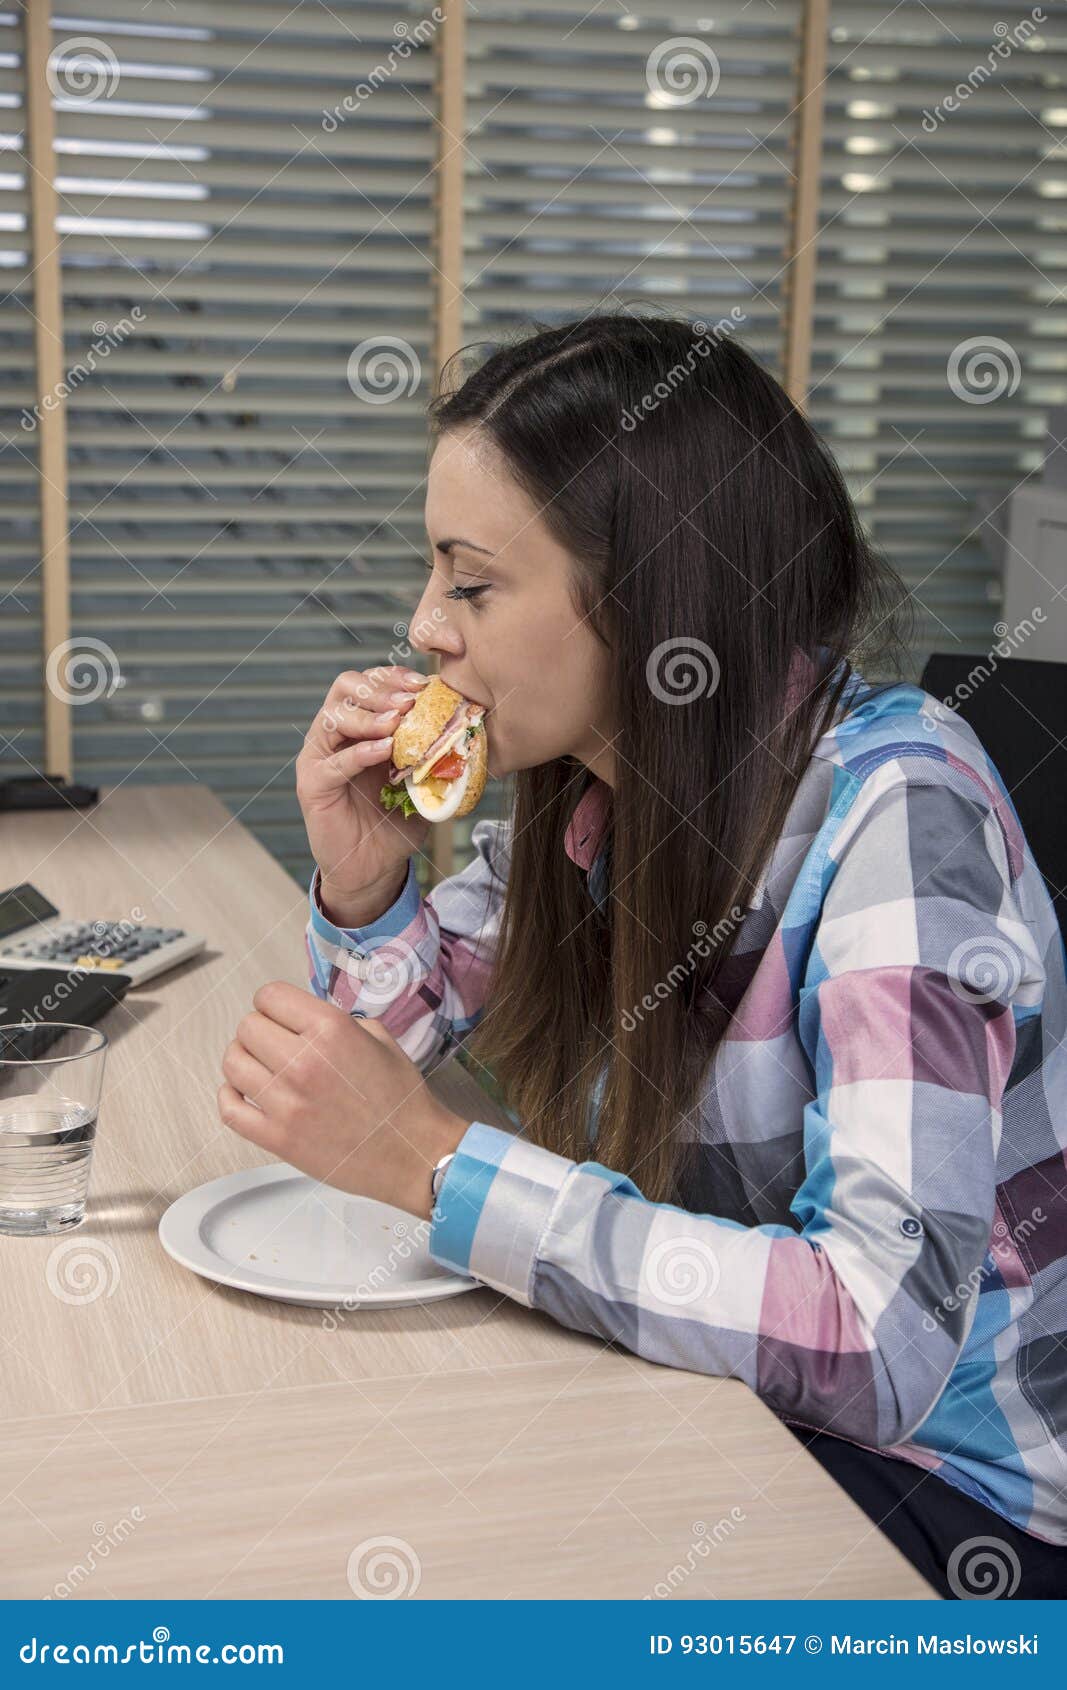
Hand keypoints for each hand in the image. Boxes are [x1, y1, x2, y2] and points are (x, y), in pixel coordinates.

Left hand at [218, 982, 468, 1218]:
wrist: (412, 1154)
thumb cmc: (401, 1101)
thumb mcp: (380, 1039)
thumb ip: (339, 1021)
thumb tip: (306, 1019)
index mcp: (331, 1030)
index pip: (270, 996)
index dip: (272, 1003)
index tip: (278, 1013)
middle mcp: (304, 1062)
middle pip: (247, 1027)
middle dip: (259, 1029)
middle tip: (273, 1041)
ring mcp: (287, 1102)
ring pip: (232, 1063)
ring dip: (243, 1059)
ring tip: (260, 1066)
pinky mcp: (277, 1138)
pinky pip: (230, 1109)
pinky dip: (230, 1096)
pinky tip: (245, 1092)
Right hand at [296, 664, 430, 903]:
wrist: (375, 866)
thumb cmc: (396, 821)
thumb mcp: (422, 780)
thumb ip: (437, 754)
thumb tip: (469, 729)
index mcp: (359, 726)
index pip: (368, 682)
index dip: (393, 676)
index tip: (423, 683)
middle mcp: (335, 735)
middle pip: (345, 687)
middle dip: (380, 688)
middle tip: (409, 701)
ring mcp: (319, 757)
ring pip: (333, 717)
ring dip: (369, 715)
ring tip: (398, 723)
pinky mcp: (312, 785)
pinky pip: (333, 762)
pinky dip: (360, 752)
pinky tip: (385, 751)